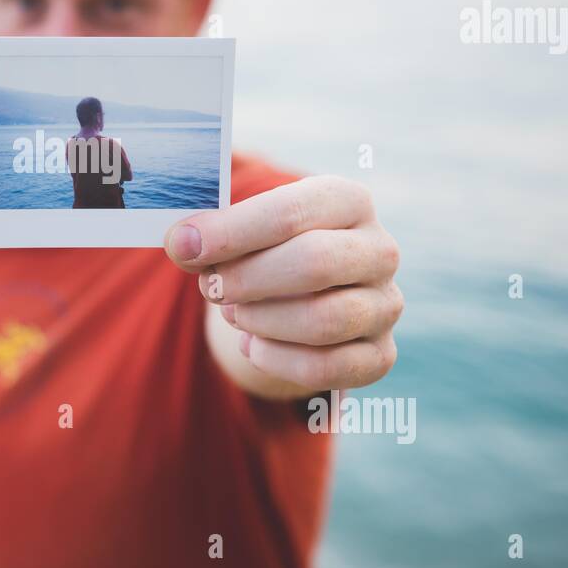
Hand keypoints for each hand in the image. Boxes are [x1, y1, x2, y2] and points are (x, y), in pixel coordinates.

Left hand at [164, 175, 402, 396]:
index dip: (231, 232)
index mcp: (347, 200)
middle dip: (247, 279)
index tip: (183, 246)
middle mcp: (379, 250)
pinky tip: (253, 345)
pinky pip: (327, 367)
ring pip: (324, 320)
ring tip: (233, 313)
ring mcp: (385, 305)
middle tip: (210, 288)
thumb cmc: (267, 250)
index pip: (290, 212)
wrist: (304, 295)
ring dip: (261, 320)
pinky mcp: (380, 354)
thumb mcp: (241, 230)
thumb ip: (211, 232)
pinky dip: (277, 360)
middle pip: (314, 263)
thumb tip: (182, 243)